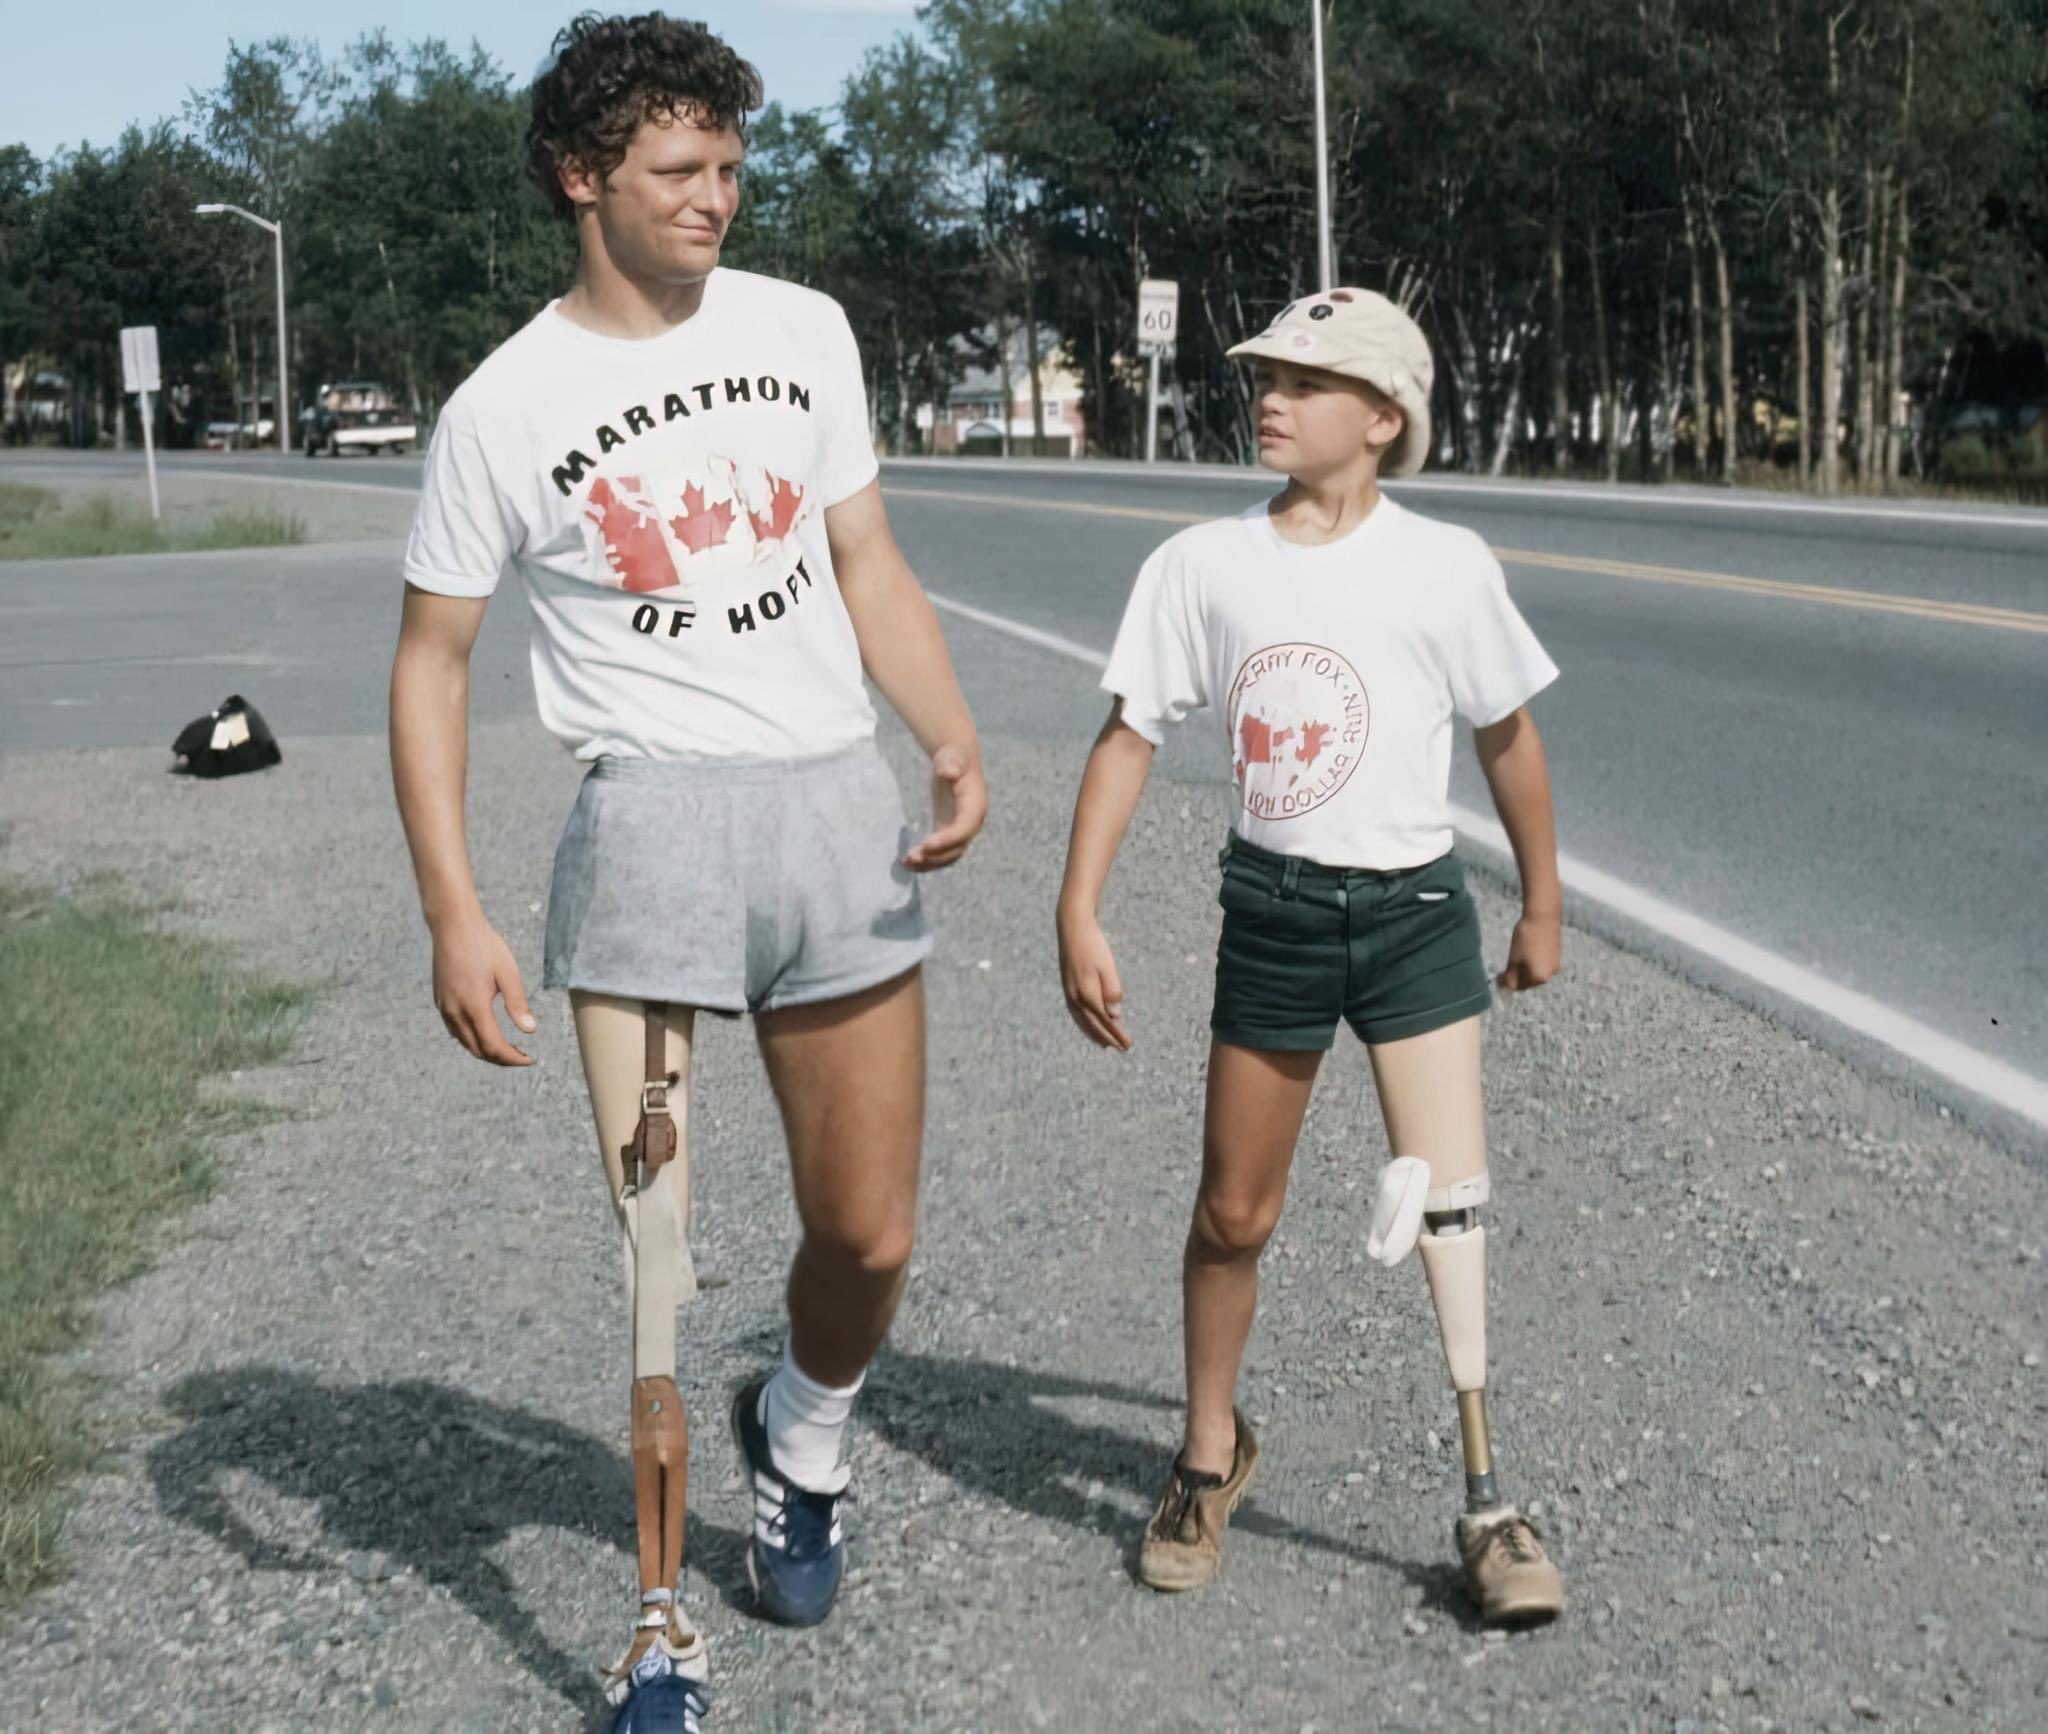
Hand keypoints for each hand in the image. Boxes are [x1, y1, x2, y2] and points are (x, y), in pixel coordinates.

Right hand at [432, 911, 536, 1064]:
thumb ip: (518, 1004)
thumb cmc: (483, 945)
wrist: (452, 925)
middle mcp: (455, 1012)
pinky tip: (485, 1032)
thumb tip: (530, 1031)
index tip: (530, 1060)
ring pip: (465, 1043)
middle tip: (521, 1056)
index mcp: (474, 1007)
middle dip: (501, 1059)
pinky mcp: (440, 1001)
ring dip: (485, 1050)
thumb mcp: (507, 972)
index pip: (494, 1047)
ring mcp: (444, 1008)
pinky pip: (455, 1030)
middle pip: (478, 1050)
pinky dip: (471, 1039)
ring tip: (506, 1047)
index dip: (513, 1059)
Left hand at [904, 743, 985, 871]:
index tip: (926, 844)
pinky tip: (906, 861)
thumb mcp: (952, 758)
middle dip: (936, 856)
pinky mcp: (948, 833)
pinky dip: (925, 860)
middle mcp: (971, 824)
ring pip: (948, 856)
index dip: (948, 839)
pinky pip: (940, 853)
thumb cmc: (954, 758)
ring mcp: (960, 831)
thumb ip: (950, 764)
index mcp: (975, 807)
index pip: (964, 829)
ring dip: (929, 863)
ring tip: (906, 862)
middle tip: (912, 855)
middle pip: (957, 848)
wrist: (956, 762)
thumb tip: (949, 772)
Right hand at [1058, 907, 1130, 1049]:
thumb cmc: (1094, 946)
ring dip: (1094, 1034)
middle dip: (1107, 1038)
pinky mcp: (1067, 988)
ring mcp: (1069, 994)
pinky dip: (1084, 1023)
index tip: (1127, 1044)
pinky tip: (1089, 1023)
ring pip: (1082, 1022)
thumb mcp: (1108, 968)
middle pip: (1093, 1025)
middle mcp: (1076, 998)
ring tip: (1104, 1043)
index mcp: (1088, 995)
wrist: (1072, 929)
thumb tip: (1115, 1015)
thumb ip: (1112, 992)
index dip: (1117, 1034)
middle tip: (1120, 1048)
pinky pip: (1076, 1013)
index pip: (1106, 1022)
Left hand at [1496, 910, 1560, 993]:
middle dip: (1517, 976)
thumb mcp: (1514, 960)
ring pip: (1536, 971)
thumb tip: (1505, 988)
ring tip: (1515, 958)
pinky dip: (1532, 962)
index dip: (1508, 982)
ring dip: (1524, 969)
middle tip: (1504, 968)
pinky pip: (1541, 963)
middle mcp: (1550, 975)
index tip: (1498, 976)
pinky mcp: (1557, 954)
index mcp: (1539, 978)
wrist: (1543, 916)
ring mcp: (1555, 964)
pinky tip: (1525, 951)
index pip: (1520, 987)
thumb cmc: (1526, 938)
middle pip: (1529, 981)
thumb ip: (1510, 977)